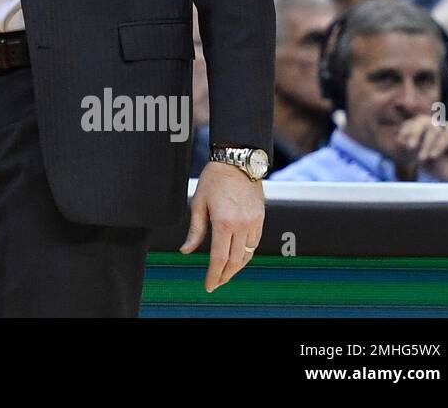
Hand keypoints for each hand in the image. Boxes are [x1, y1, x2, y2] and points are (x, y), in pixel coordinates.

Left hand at [180, 161, 263, 292]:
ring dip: (236, 267)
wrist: (237, 161)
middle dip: (224, 275)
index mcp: (224, 222)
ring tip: (225, 274)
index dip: (214, 275)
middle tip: (216, 283)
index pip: (219, 258)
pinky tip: (237, 258)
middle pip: (234, 261)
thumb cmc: (215, 178)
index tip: (208, 286)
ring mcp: (254, 223)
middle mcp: (242, 225)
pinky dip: (246, 255)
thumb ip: (195, 230)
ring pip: (247, 255)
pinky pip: (255, 244)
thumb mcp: (198, 203)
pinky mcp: (261, 219)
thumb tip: (186, 250)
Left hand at [394, 116, 447, 181]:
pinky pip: (447, 133)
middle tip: (409, 147)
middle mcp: (438, 125)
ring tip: (422, 158)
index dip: (404, 131)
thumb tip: (397, 138)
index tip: (399, 143)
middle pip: (421, 120)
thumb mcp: (423, 158)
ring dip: (425, 143)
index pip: (411, 123)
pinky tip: (433, 156)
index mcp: (426, 130)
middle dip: (413, 132)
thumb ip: (412, 147)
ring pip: (433, 126)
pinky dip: (438, 145)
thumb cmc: (444, 171)